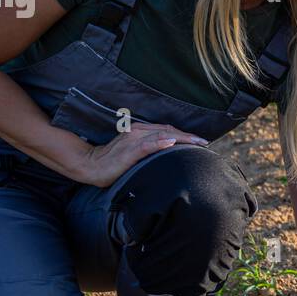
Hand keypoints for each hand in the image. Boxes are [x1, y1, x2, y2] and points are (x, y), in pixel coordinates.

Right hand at [74, 121, 209, 187]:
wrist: (91, 165)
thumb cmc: (113, 162)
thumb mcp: (134, 153)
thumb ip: (149, 150)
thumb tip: (168, 153)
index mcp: (140, 131)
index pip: (168, 130)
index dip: (185, 135)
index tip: (201, 141)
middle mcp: (138, 132)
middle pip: (168, 131)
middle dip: (189, 136)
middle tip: (205, 142)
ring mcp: (133, 140)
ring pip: (162, 135)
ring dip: (181, 138)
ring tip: (197, 142)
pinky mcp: (128, 150)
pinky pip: (146, 145)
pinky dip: (160, 143)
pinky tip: (172, 143)